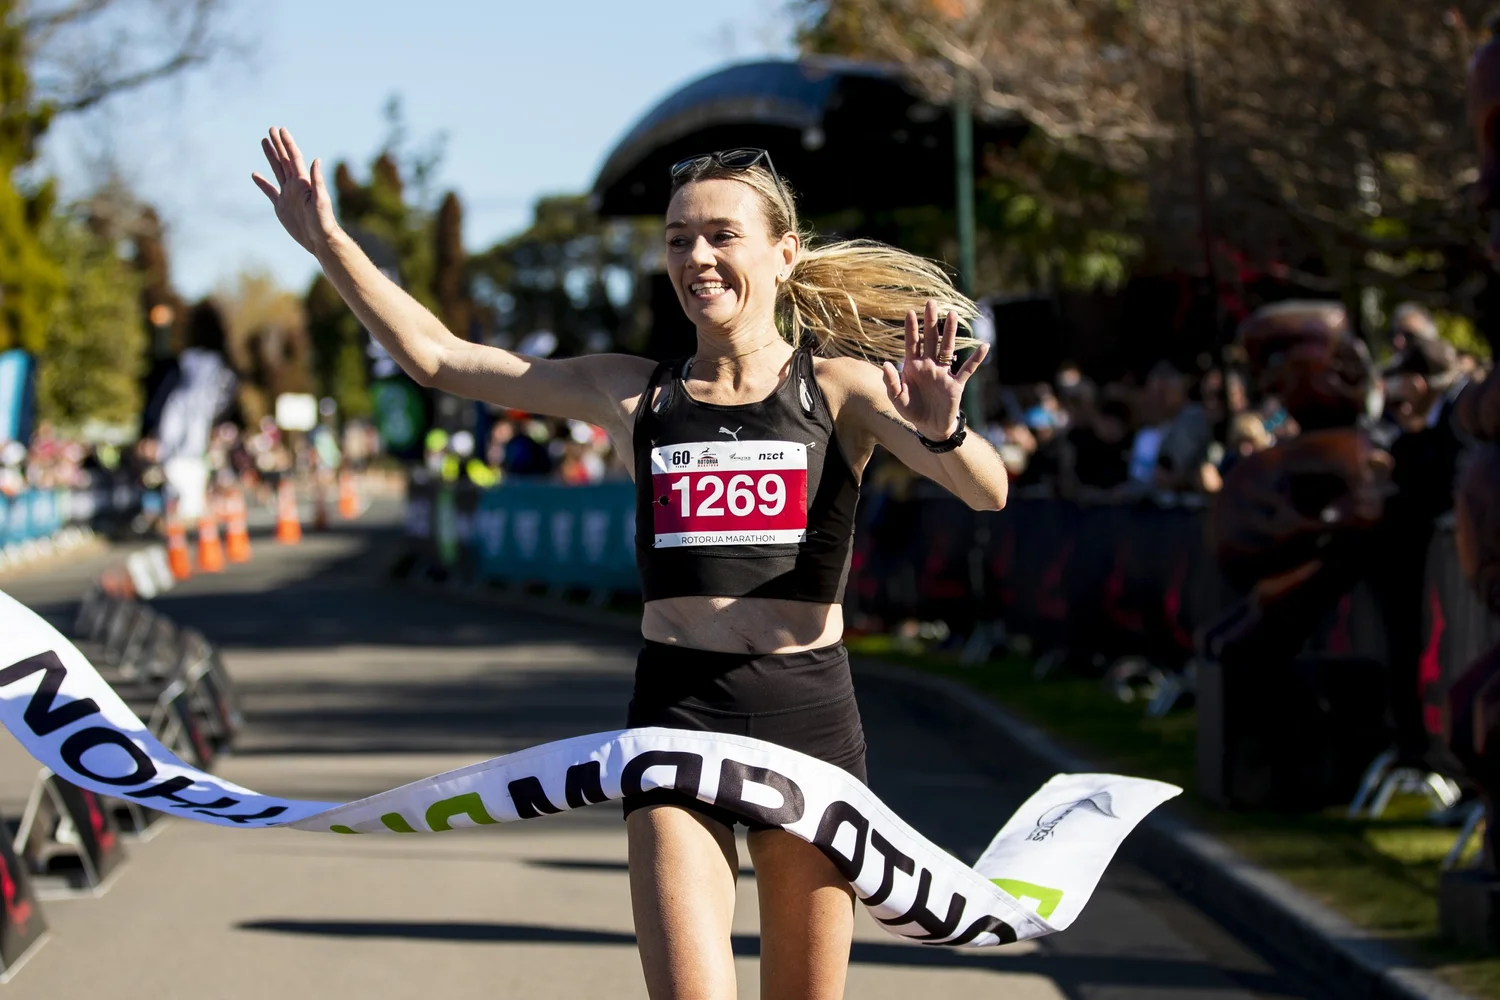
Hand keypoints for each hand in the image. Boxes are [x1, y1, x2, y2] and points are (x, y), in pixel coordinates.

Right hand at [251, 127, 339, 256]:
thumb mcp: (321, 200)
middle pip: (284, 160)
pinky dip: (262, 183)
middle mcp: (295, 185)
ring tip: (264, 142)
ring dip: (271, 157)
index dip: (287, 143)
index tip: (280, 129)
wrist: (320, 240)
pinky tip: (255, 175)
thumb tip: (317, 159)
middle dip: (278, 144)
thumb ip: (317, 180)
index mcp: (303, 182)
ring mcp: (287, 195)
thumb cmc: (324, 221)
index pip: (293, 158)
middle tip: (271, 129)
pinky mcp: (281, 206)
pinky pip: (270, 191)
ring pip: (277, 171)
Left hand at [881, 299, 988, 440]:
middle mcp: (929, 365)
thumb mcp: (897, 399)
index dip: (911, 329)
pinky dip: (976, 359)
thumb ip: (890, 382)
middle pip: (930, 339)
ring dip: (950, 332)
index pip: (912, 344)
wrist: (929, 427)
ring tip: (952, 315)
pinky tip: (984, 346)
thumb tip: (885, 363)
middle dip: (931, 322)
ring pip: (947, 349)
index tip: (910, 312)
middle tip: (931, 303)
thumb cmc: (912, 410)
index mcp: (913, 367)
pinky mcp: (955, 385)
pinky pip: (967, 370)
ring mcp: (943, 373)